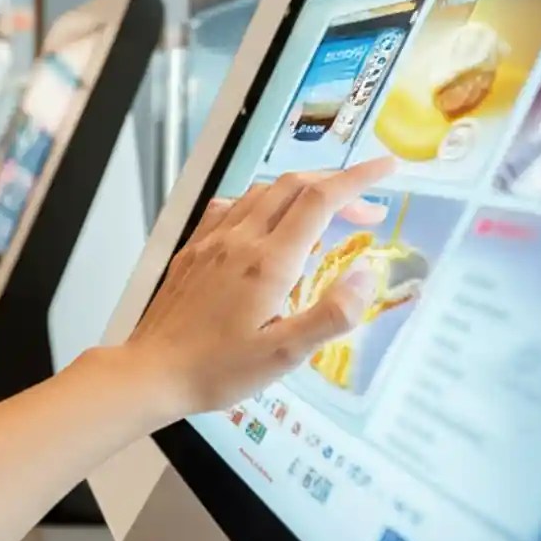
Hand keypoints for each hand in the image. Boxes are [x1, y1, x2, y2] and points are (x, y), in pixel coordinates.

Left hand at [122, 158, 396, 425]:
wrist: (152, 371)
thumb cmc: (218, 369)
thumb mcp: (284, 354)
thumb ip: (331, 314)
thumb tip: (366, 275)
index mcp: (268, 262)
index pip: (320, 200)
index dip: (358, 179)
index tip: (387, 168)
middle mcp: (239, 240)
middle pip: (293, 186)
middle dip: (336, 185)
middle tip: (367, 211)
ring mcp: (211, 241)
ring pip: (261, 192)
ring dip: (300, 191)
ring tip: (324, 216)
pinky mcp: (193, 250)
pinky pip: (230, 206)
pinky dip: (261, 201)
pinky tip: (265, 221)